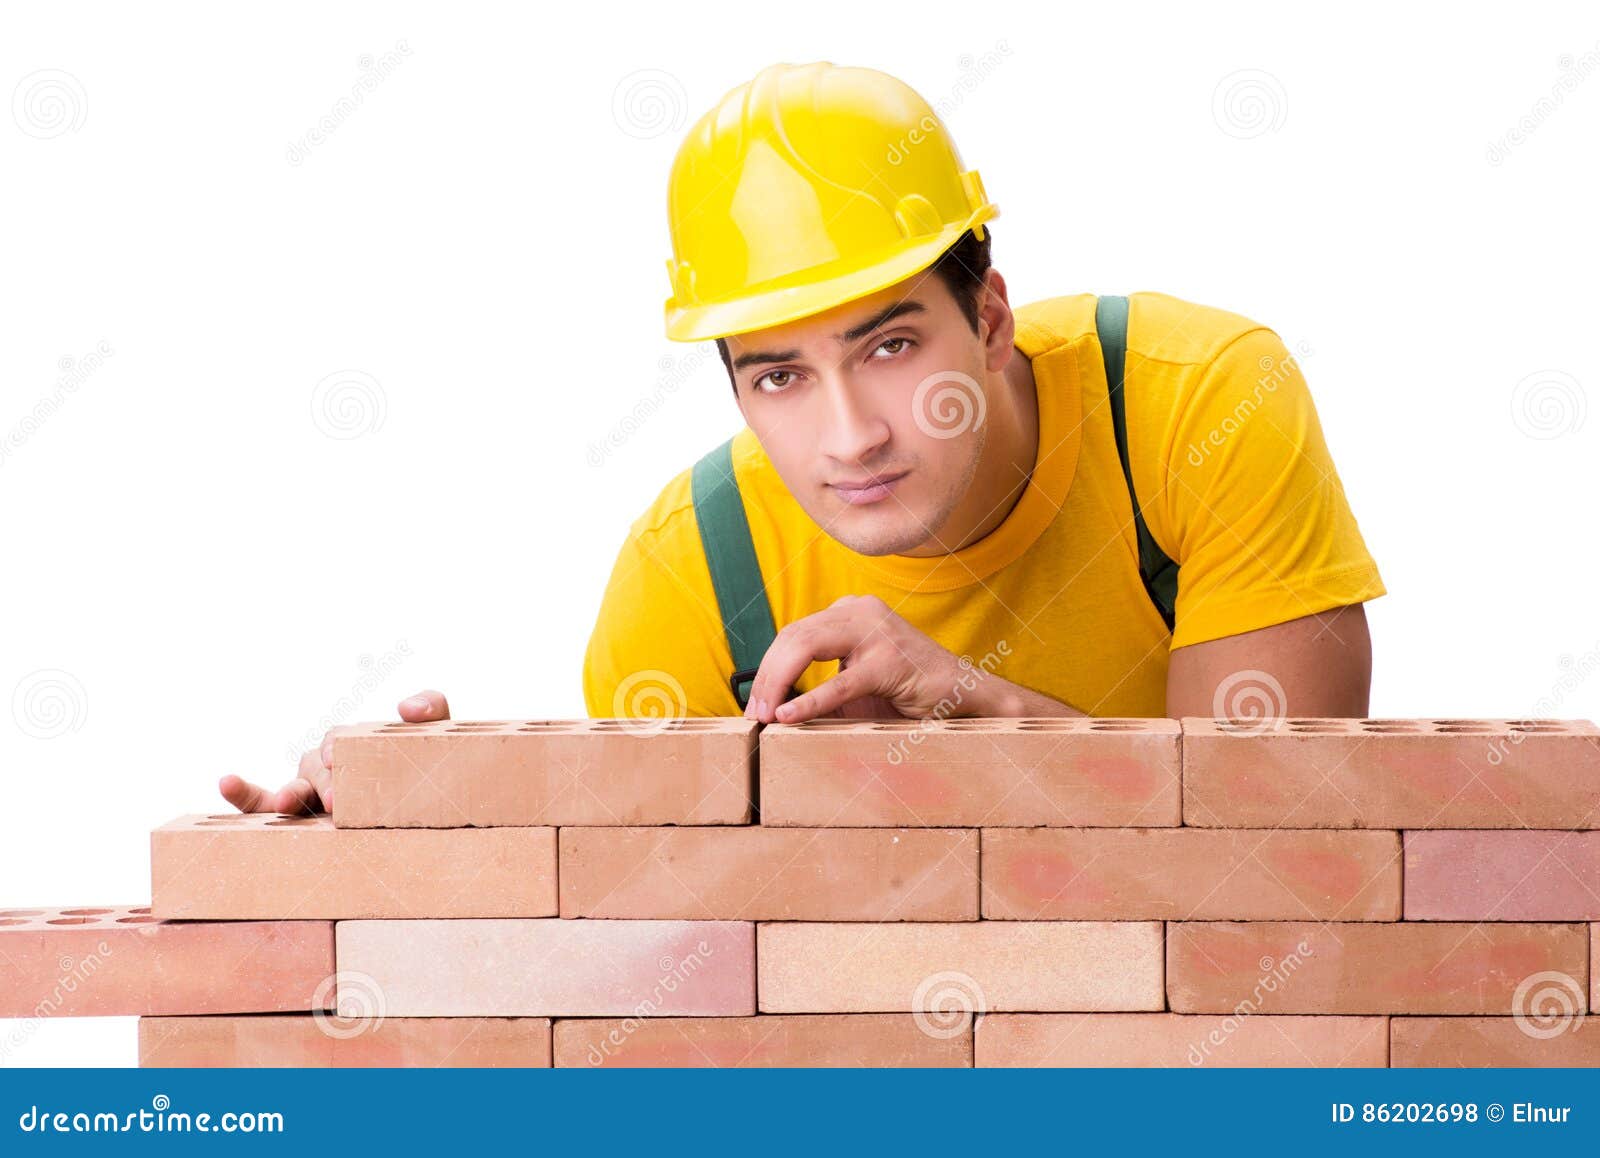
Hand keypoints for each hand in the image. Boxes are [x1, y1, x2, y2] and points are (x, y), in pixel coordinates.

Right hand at [217, 689, 450, 813]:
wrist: (447, 809)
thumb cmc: (434, 768)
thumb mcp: (439, 737)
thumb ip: (432, 709)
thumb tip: (405, 707)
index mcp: (361, 749)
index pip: (342, 741)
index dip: (339, 751)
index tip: (341, 764)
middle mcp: (335, 768)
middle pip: (317, 764)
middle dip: (323, 780)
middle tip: (336, 800)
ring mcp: (316, 791)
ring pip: (295, 784)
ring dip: (288, 792)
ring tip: (289, 802)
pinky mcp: (302, 814)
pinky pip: (264, 805)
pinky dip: (243, 795)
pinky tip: (226, 783)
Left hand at [742, 595, 1000, 723]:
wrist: (963, 695)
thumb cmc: (906, 694)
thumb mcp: (854, 685)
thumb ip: (817, 690)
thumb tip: (770, 713)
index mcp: (850, 611)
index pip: (794, 633)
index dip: (767, 668)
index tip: (753, 705)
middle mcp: (861, 610)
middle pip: (793, 636)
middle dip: (766, 676)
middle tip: (751, 715)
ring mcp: (876, 631)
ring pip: (806, 647)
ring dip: (778, 684)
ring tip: (764, 717)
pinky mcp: (889, 661)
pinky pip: (839, 683)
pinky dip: (810, 700)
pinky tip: (788, 716)